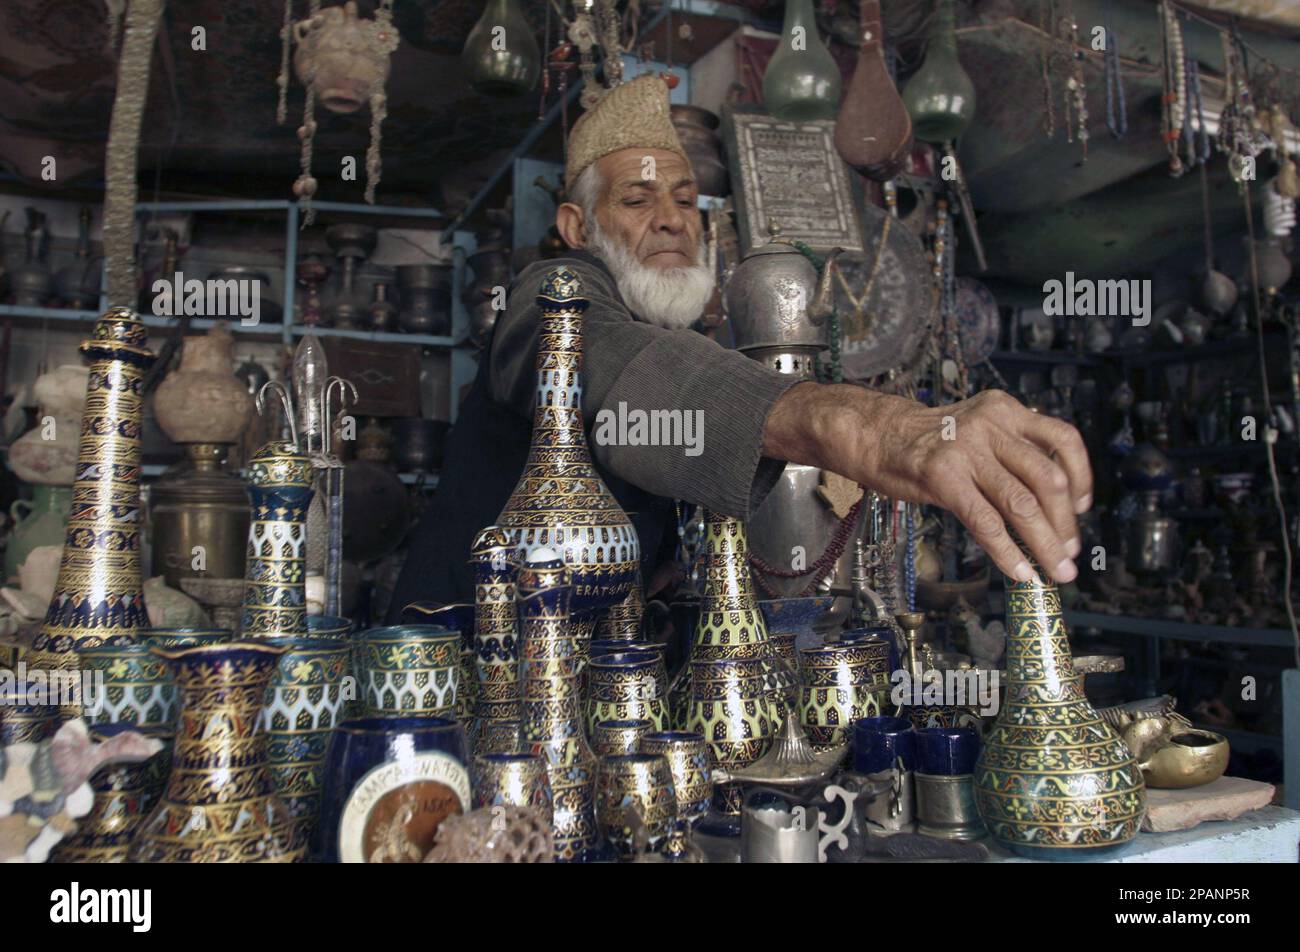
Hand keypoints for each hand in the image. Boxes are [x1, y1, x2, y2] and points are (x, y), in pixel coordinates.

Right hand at [764, 385, 1091, 583]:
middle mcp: (992, 426)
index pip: (1062, 440)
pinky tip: (1018, 570)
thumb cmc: (925, 439)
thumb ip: (1011, 448)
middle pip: (1048, 480)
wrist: (873, 434)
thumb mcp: (977, 427)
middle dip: (1065, 524)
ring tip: (1055, 569)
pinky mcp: (944, 479)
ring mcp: (967, 452)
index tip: (1083, 507)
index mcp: (1005, 411)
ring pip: (1022, 505)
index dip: (1082, 477)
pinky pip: (986, 522)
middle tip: (1069, 553)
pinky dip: (1008, 552)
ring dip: (1044, 544)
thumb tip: (1050, 492)